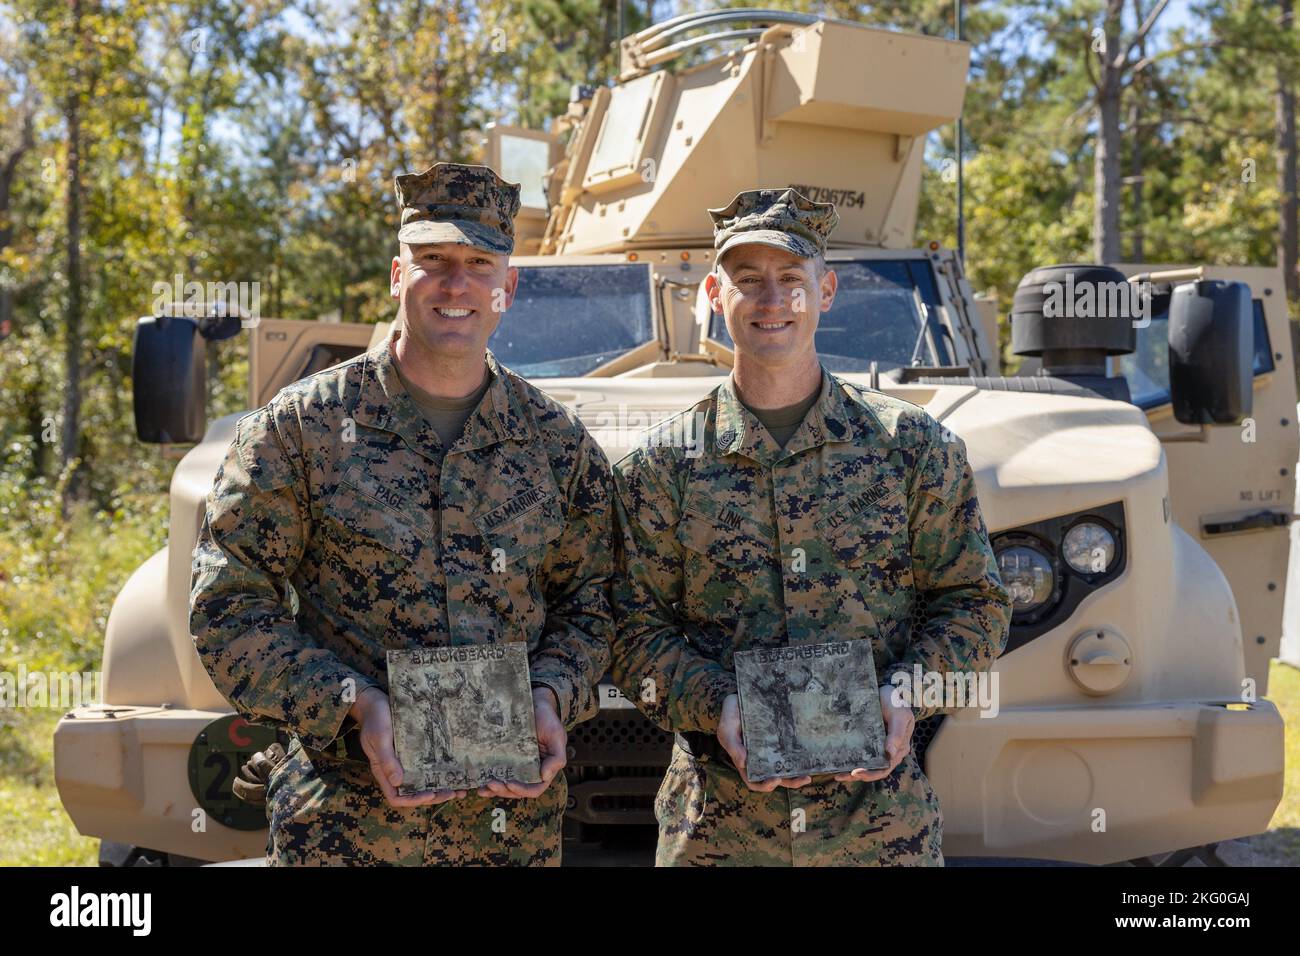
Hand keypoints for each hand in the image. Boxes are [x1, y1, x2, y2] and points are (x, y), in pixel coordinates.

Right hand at [349, 686, 466, 807]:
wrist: (376, 702)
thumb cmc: (375, 720)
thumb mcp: (379, 738)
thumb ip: (387, 760)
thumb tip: (398, 782)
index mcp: (384, 772)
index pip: (396, 797)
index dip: (413, 800)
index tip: (430, 794)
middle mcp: (396, 770)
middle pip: (414, 792)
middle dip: (434, 796)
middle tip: (453, 793)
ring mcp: (406, 761)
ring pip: (424, 781)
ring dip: (441, 787)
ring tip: (460, 788)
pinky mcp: (415, 751)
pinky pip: (428, 765)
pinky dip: (440, 770)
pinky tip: (455, 769)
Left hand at [477, 687, 566, 799]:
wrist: (536, 704)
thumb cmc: (549, 720)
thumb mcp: (557, 736)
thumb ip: (557, 758)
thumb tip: (545, 776)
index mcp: (544, 769)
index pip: (534, 788)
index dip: (522, 790)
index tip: (510, 783)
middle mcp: (529, 770)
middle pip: (517, 789)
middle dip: (504, 790)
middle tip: (491, 784)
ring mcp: (516, 765)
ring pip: (505, 784)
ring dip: (494, 789)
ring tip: (483, 788)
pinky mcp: (505, 757)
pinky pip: (497, 771)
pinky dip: (488, 778)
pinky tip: (479, 782)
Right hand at [716, 693, 811, 792]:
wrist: (738, 697)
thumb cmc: (730, 716)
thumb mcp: (727, 729)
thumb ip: (733, 745)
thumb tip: (743, 763)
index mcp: (745, 761)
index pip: (754, 781)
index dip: (764, 785)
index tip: (776, 780)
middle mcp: (759, 759)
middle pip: (775, 778)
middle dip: (790, 782)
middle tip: (804, 778)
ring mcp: (770, 750)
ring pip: (785, 769)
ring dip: (797, 775)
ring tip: (809, 775)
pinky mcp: (779, 740)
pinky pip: (789, 752)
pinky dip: (799, 758)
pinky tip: (809, 757)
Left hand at [833, 686, 914, 783]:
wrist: (888, 690)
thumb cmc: (896, 702)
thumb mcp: (899, 715)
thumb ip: (896, 734)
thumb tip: (890, 754)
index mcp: (900, 748)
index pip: (885, 767)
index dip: (871, 773)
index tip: (856, 772)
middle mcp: (890, 751)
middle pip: (875, 770)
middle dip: (858, 775)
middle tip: (841, 776)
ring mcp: (879, 746)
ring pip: (867, 764)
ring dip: (853, 772)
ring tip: (837, 775)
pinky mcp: (870, 740)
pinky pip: (862, 754)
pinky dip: (852, 760)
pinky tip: (840, 764)